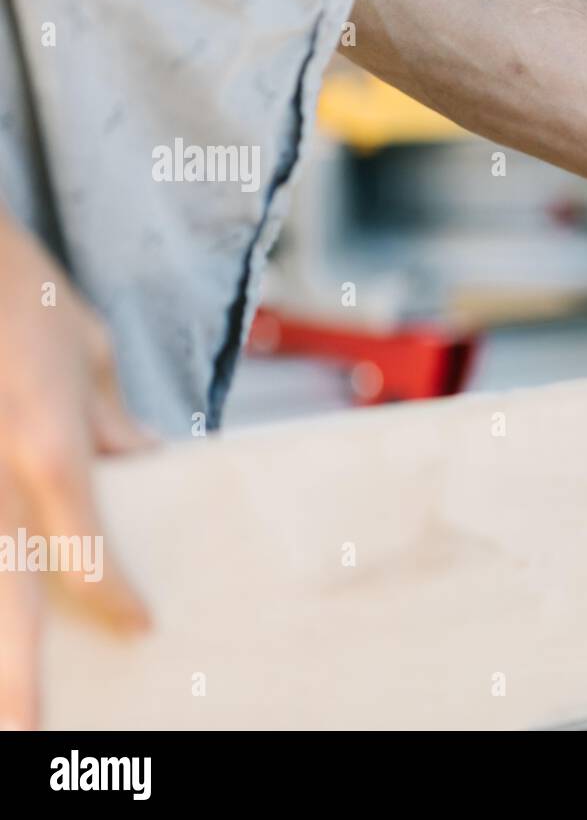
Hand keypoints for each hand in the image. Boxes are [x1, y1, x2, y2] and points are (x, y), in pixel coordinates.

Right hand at [0, 215, 152, 729]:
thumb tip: (137, 460)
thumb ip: (109, 414)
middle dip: (16, 670)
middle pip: (7, 587)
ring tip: (5, 708)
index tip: (140, 625)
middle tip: (27, 736)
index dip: (113, 591)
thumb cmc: (14, 284)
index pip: (86, 543)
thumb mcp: (84, 343)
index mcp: (46, 442)